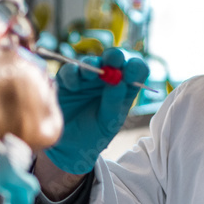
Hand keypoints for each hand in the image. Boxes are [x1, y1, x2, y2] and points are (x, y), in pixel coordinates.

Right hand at [44, 48, 148, 174]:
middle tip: (112, 60)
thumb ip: (114, 103)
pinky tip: (73, 86)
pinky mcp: (67, 81)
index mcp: (124, 88)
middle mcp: (108, 79)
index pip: (136, 69)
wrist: (70, 147)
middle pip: (114, 59)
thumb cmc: (95, 134)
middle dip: (114, 56)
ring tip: (91, 75)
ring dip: (92, 65)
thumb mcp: (109, 123)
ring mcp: (87, 78)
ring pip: (91, 62)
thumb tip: (119, 83)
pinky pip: (70, 70)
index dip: (136, 67)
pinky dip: (72, 74)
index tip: (130, 73)